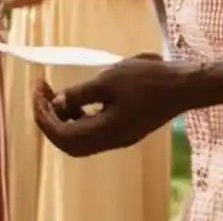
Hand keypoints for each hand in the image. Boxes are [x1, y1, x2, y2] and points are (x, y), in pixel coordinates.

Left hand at [33, 52, 187, 156]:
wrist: (184, 85)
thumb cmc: (149, 79)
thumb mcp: (109, 80)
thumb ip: (80, 94)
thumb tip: (57, 103)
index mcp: (107, 131)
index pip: (62, 133)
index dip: (43, 113)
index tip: (37, 88)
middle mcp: (111, 140)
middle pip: (66, 142)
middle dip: (47, 118)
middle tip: (39, 92)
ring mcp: (118, 137)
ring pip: (77, 138)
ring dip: (60, 117)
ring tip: (51, 92)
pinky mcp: (123, 129)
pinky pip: (90, 131)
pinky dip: (75, 117)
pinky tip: (72, 98)